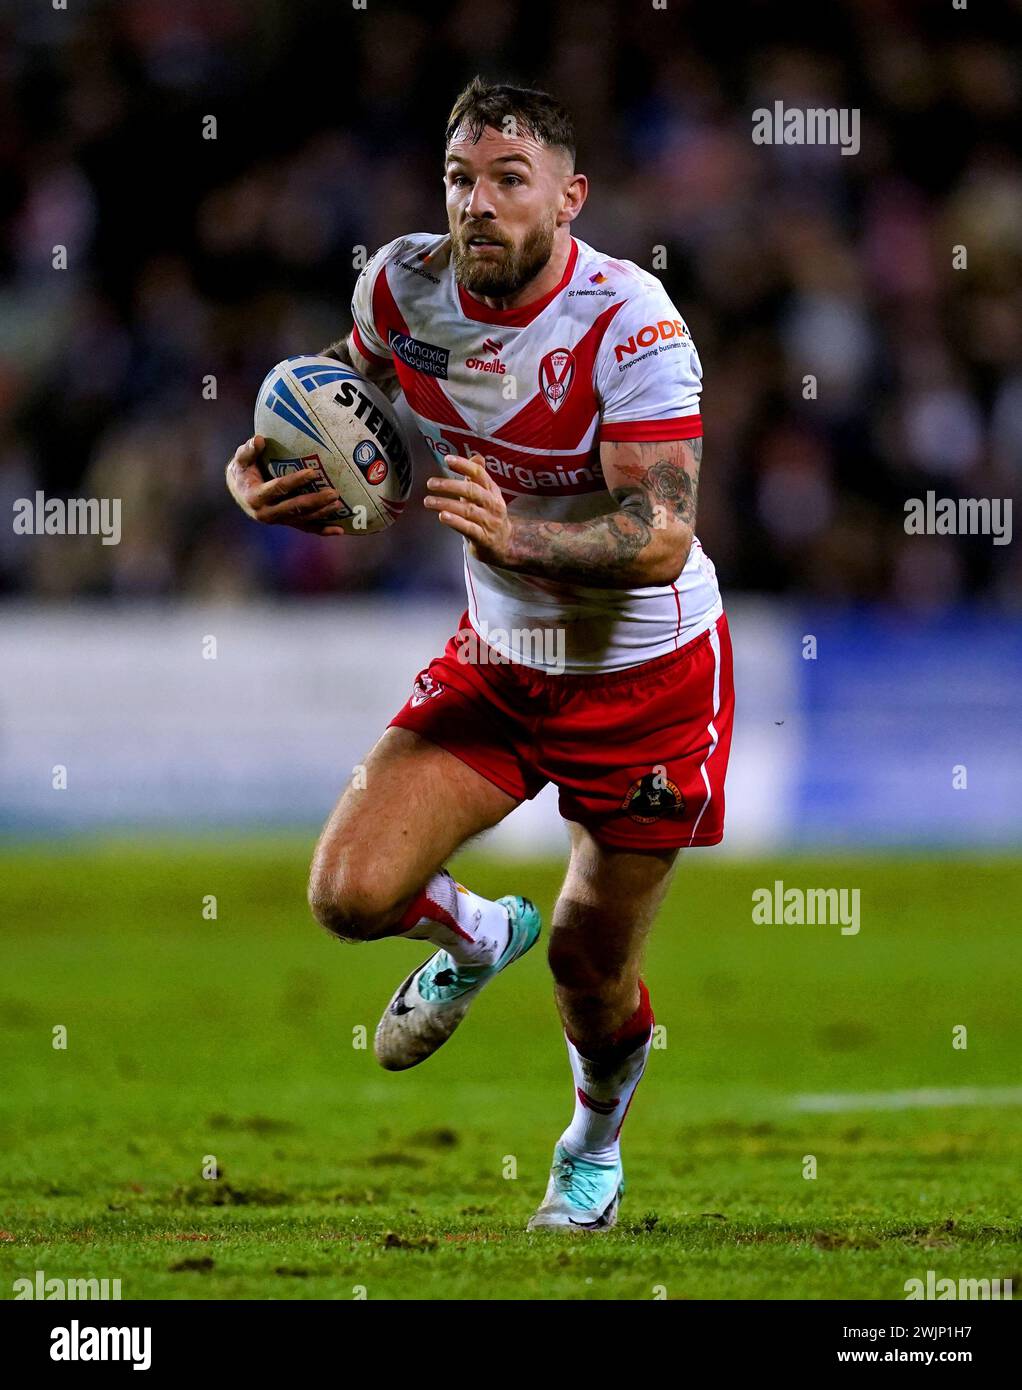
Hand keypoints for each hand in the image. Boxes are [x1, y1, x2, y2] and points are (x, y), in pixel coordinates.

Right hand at [225, 435, 345, 535]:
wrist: (239, 492)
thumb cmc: (242, 471)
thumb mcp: (241, 460)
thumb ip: (248, 450)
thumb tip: (259, 439)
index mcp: (255, 497)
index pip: (278, 489)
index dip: (295, 481)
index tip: (312, 473)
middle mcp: (267, 513)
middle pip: (294, 507)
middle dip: (315, 501)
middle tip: (334, 493)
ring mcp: (278, 520)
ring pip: (302, 519)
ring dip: (322, 513)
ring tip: (338, 504)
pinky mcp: (287, 523)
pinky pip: (306, 528)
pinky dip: (323, 529)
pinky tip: (339, 529)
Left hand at [424, 454, 512, 564]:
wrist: (504, 544)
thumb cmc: (489, 515)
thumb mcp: (486, 495)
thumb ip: (478, 477)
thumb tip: (477, 457)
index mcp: (492, 491)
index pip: (479, 474)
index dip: (464, 465)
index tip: (448, 459)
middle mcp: (493, 505)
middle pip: (472, 491)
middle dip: (450, 486)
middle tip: (431, 483)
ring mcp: (489, 522)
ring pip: (467, 510)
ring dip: (445, 504)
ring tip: (428, 501)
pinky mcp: (483, 538)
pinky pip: (468, 528)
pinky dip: (455, 522)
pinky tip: (442, 516)